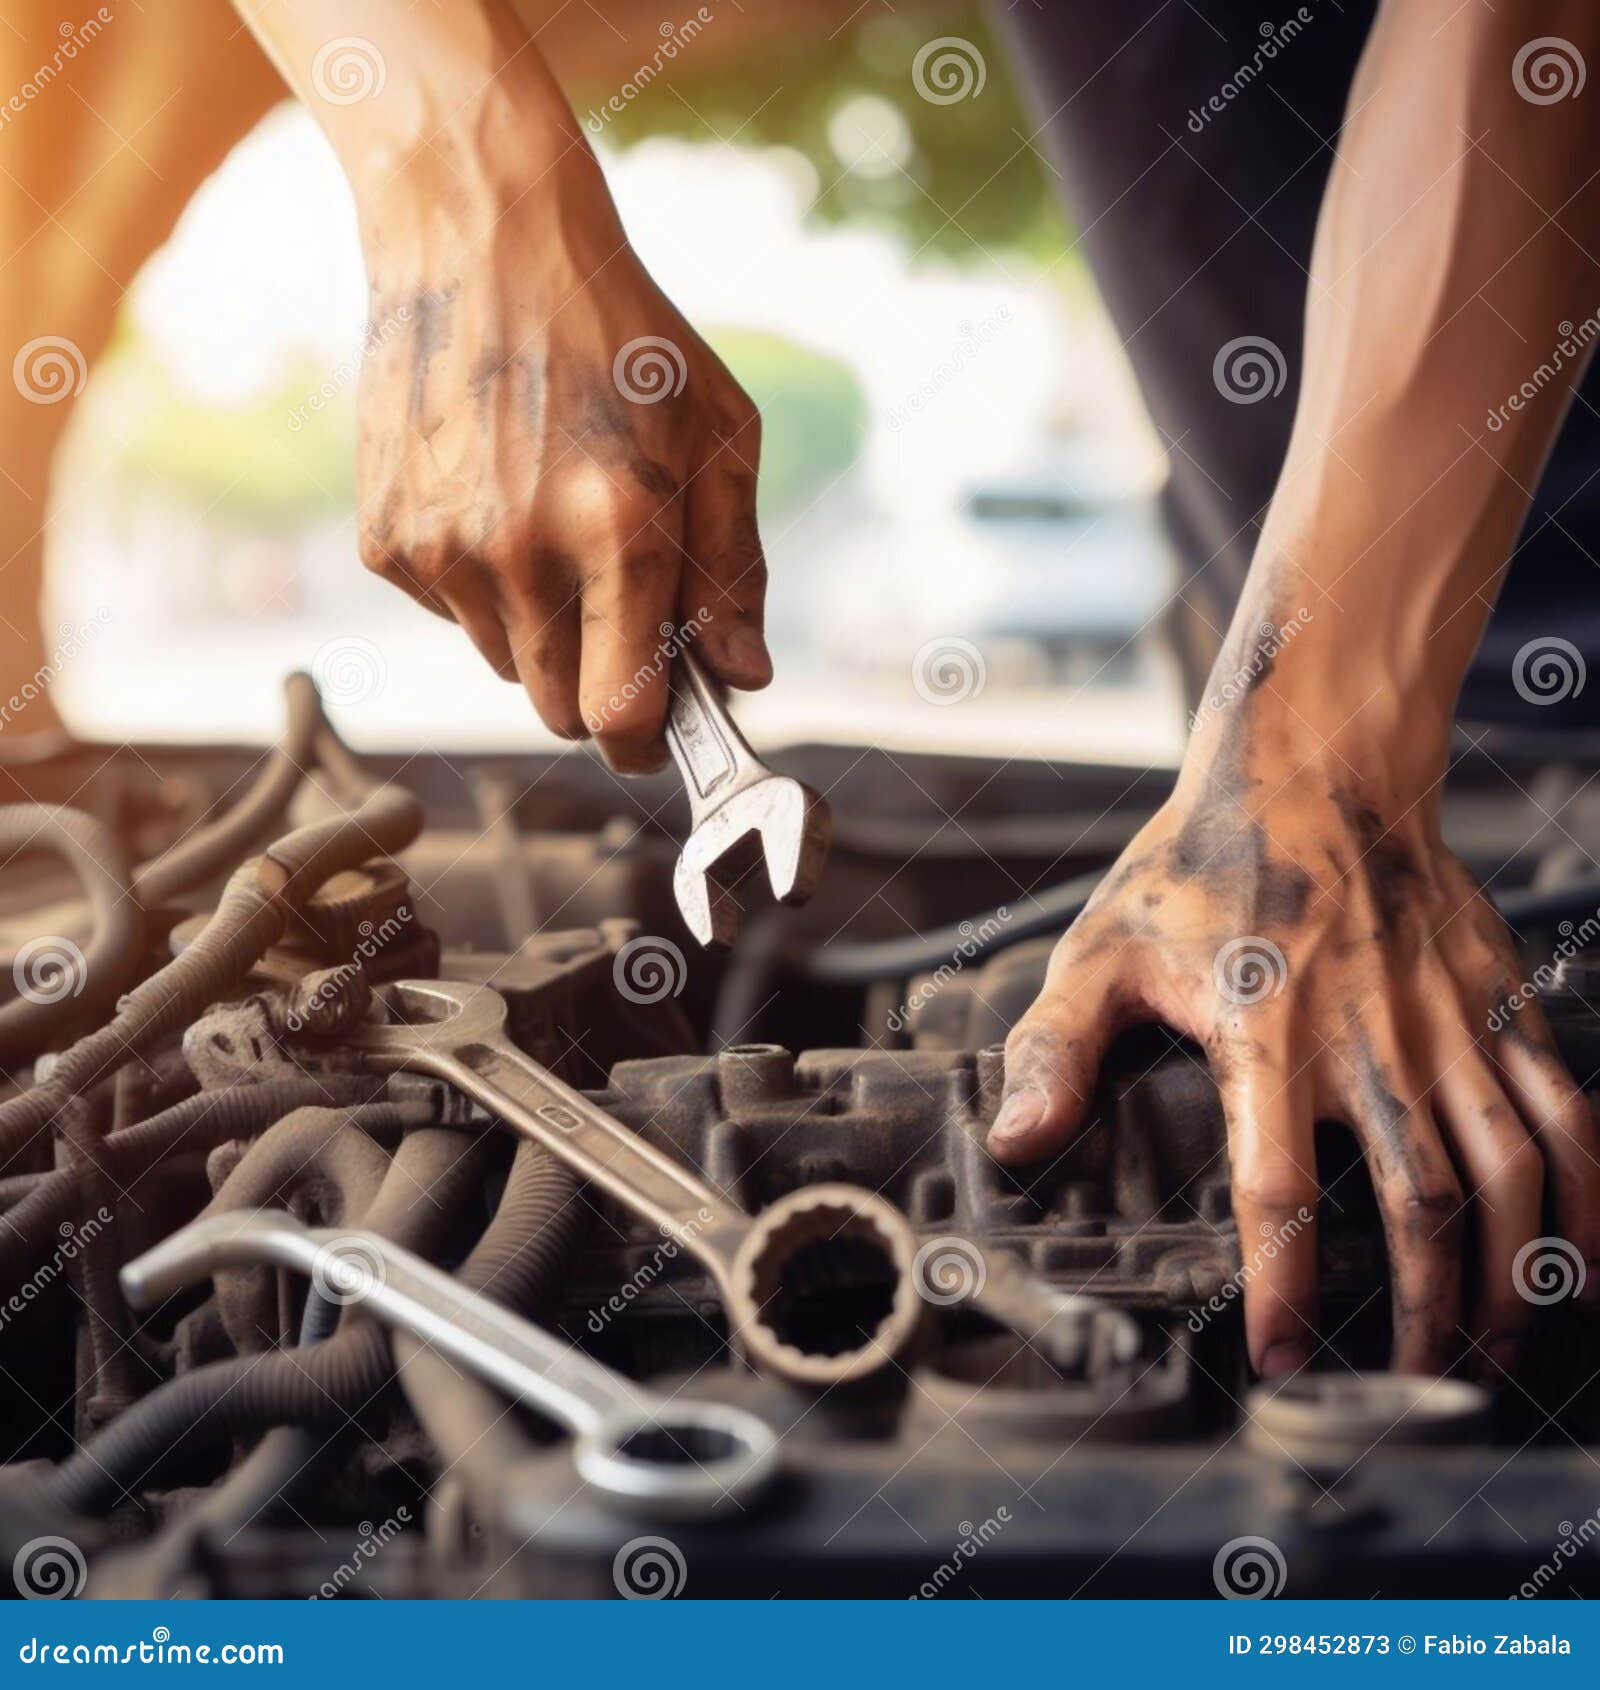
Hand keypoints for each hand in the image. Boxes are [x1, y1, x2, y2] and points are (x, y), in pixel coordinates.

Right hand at [353, 128, 768, 770]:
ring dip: (541, 631)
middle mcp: (521, 552)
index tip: (657, 736)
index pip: (622, 713)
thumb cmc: (622, 336)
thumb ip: (734, 569)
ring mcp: (443, 550)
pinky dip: (482, 588)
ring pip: (507, 665)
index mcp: (619, 527)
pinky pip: (452, 616)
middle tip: (619, 615)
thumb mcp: (719, 436)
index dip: (646, 742)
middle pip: (559, 709)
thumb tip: (741, 676)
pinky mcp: (387, 542)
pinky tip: (497, 502)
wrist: (481, 241)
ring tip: (555, 527)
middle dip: (598, 684)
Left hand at [989, 719, 1599, 1377]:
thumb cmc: (1202, 865)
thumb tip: (1017, 1144)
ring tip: (1493, 1350)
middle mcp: (1369, 1041)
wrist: (1313, 770)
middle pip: (1416, 1206)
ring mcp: (1447, 1025)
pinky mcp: (1498, 1005)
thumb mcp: (1102, 951)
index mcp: (1266, 1036)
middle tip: (1406, 1383)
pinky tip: (1583, 1259)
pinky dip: (1589, 1196)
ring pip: (1509, 1174)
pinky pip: (1568, 1112)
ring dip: (1511, 1276)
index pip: (1279, 1191)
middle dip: (1423, 1313)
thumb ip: (1057, 1050)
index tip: (1282, 1361)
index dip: (1284, 1291)